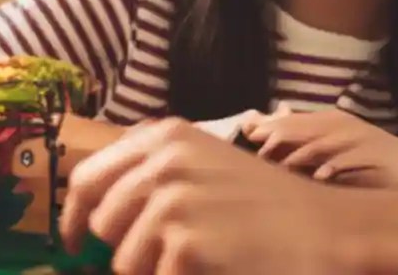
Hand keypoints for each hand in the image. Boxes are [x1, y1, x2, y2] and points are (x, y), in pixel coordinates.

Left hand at [59, 118, 369, 274]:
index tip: (73, 242)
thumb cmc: (265, 204)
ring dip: (153, 270)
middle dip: (123, 248)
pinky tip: (216, 266)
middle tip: (166, 256)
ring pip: (123, 260)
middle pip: (100, 223)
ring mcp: (173, 201)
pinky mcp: (185, 242)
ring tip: (202, 257)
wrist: (324, 229)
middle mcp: (163, 160)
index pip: (88, 177)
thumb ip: (153, 171)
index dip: (73, 214)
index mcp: (165, 136)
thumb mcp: (206, 163)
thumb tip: (90, 207)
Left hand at [243, 109, 397, 185]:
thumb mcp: (338, 144)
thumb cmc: (370, 157)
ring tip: (282, 167)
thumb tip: (271, 127)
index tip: (250, 134)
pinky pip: (348, 162)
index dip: (272, 126)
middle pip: (305, 128)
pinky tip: (319, 178)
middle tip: (259, 150)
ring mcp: (358, 140)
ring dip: (301, 155)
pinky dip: (333, 168)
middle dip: (280, 137)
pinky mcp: (371, 157)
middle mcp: (343, 126)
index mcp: (332, 121)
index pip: (295, 120)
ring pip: (324, 143)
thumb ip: (306, 139)